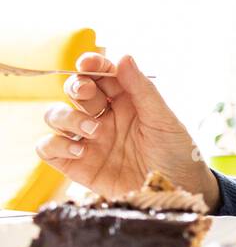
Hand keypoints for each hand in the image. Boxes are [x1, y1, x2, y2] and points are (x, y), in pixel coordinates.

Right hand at [35, 52, 220, 210]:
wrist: (177, 190)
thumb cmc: (177, 152)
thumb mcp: (164, 119)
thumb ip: (143, 90)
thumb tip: (124, 56)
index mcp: (127, 100)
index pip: (101, 74)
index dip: (91, 65)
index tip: (86, 63)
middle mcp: (104, 117)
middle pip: (75, 91)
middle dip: (76, 87)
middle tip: (87, 94)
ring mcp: (89, 140)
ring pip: (56, 116)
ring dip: (67, 117)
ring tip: (94, 130)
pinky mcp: (77, 165)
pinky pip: (48, 148)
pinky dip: (55, 144)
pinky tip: (80, 150)